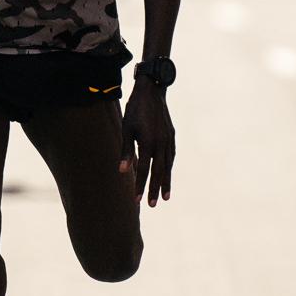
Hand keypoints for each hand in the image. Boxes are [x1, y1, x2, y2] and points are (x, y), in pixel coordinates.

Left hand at [120, 81, 175, 206]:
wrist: (152, 91)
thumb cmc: (135, 110)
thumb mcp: (126, 129)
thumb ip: (126, 151)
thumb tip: (123, 172)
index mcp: (148, 143)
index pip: (143, 170)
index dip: (140, 185)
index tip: (137, 199)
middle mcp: (161, 143)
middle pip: (158, 171)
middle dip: (155, 189)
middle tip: (153, 205)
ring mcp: (169, 139)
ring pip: (168, 165)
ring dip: (166, 181)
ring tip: (165, 196)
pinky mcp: (172, 135)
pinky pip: (171, 155)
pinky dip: (169, 167)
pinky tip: (167, 173)